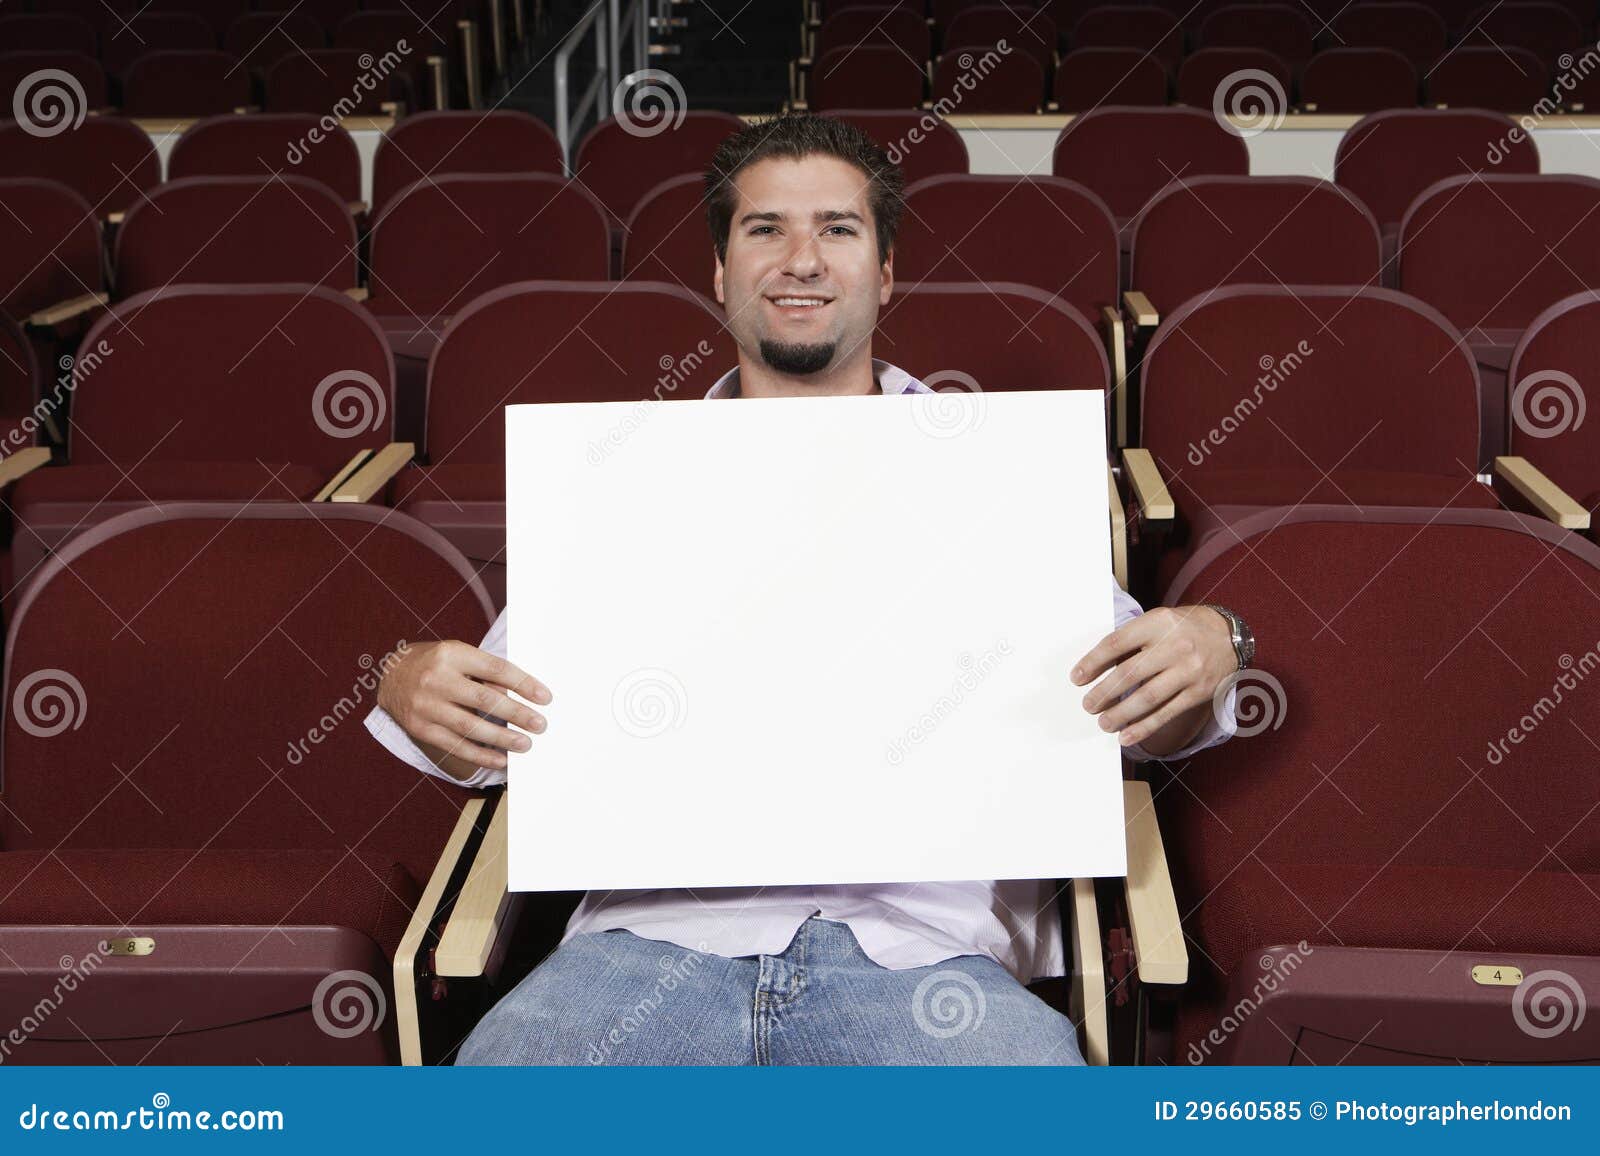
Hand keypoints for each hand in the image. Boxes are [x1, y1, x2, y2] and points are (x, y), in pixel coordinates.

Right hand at [377, 640, 551, 772]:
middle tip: (540, 725)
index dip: (523, 683)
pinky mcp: (420, 728)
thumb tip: (520, 696)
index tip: (545, 698)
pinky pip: (455, 745)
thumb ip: (486, 673)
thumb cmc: (436, 664)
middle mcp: (436, 678)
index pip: (495, 668)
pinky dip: (480, 755)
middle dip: (516, 714)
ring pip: (470, 726)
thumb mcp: (459, 656)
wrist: (390, 675)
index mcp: (452, 654)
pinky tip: (500, 759)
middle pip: (484, 699)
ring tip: (525, 744)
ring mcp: (425, 705)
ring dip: (501, 738)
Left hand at [1070, 606, 1235, 752]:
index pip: (1117, 643)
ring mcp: (1189, 670)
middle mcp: (1175, 645)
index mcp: (1158, 623)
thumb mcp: (1158, 621)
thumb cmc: (1183, 629)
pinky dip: (1144, 727)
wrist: (1230, 636)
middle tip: (1088, 705)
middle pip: (1130, 673)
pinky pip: (1167, 713)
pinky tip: (1126, 736)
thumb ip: (1131, 639)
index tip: (1076, 678)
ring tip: (1103, 723)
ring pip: (1148, 697)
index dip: (1093, 662)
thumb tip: (1095, 668)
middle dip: (1104, 692)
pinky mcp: (1199, 692)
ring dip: (1121, 713)